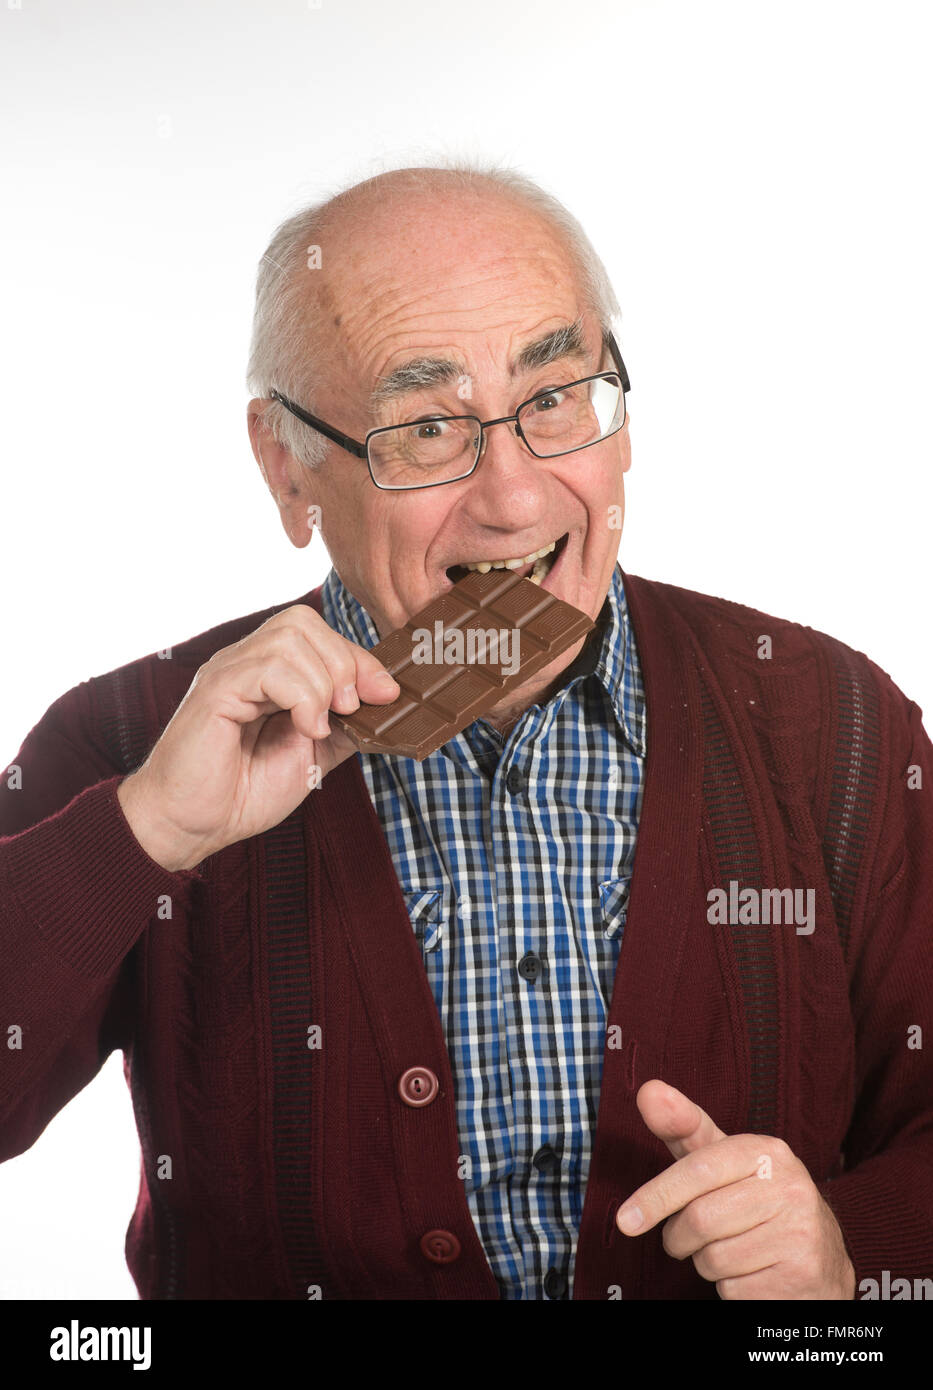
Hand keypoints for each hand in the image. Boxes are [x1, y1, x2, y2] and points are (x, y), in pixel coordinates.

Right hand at [117, 604, 400, 871]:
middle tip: (351, 709)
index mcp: (267, 673)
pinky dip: (302, 697)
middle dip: (344, 662)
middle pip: (304, 621)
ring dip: (323, 682)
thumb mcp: (313, 756)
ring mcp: (228, 671)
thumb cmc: (241, 793)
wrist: (192, 826)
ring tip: (320, 726)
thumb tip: (385, 706)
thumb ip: (344, 727)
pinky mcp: (215, 689)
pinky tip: (304, 730)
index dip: (360, 659)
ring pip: (290, 637)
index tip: (388, 694)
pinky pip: (269, 667)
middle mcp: (245, 662)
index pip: (319, 635)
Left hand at [616, 1080, 855, 1298]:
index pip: (698, 1170)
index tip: (626, 1219)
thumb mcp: (723, 1159)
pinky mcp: (802, 1276)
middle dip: (680, 1238)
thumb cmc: (754, 1199)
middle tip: (686, 1238)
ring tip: (730, 1250)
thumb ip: (683, 1127)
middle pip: (699, 1220)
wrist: (822, 1255)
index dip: (656, 1195)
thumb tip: (648, 1090)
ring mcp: (801, 1233)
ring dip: (707, 1263)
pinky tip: (752, 1273)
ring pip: (714, 1260)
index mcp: (766, 1151)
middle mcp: (790, 1186)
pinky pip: (735, 1292)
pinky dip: (731, 1289)